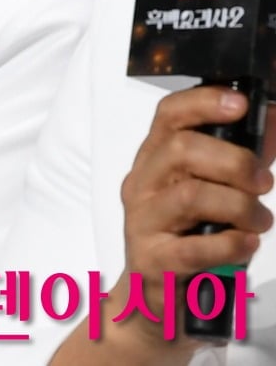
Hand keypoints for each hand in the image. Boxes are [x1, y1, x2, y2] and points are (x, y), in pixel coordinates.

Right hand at [110, 86, 274, 354]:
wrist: (155, 302)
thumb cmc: (188, 239)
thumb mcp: (214, 194)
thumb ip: (241, 159)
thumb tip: (273, 120)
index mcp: (154, 160)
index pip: (169, 116)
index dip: (204, 103)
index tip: (241, 105)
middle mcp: (142, 184)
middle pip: (181, 150)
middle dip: (234, 162)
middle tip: (264, 182)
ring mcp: (142, 222)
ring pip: (191, 195)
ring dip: (240, 206)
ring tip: (261, 221)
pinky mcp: (152, 261)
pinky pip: (195, 248)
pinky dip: (231, 244)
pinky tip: (246, 244)